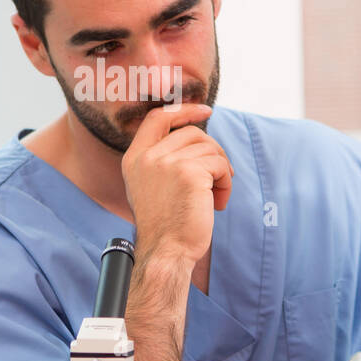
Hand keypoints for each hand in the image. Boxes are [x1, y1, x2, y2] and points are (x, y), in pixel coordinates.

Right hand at [121, 104, 231, 265]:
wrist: (166, 250)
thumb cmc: (166, 225)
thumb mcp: (152, 186)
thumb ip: (163, 161)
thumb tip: (198, 139)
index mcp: (134, 158)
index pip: (157, 118)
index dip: (183, 110)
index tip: (206, 110)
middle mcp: (147, 157)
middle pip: (193, 133)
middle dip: (213, 152)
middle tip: (220, 177)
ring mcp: (167, 162)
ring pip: (210, 149)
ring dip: (221, 172)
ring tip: (216, 196)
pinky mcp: (189, 172)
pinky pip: (220, 165)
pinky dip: (226, 184)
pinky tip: (219, 203)